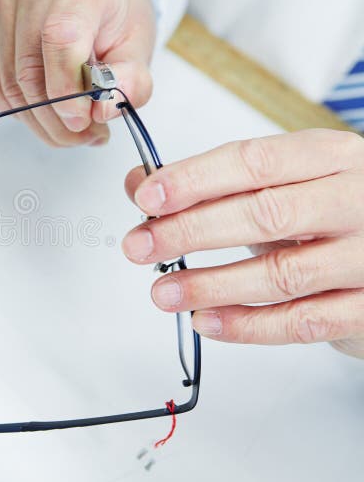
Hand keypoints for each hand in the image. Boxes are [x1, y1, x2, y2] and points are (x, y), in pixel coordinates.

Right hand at [0, 0, 155, 146]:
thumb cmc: (114, 16)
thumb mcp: (139, 46)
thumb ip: (131, 80)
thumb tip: (102, 110)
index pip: (61, 37)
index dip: (67, 89)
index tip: (83, 119)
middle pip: (30, 68)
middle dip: (56, 117)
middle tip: (84, 135)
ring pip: (10, 83)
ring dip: (39, 121)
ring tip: (70, 128)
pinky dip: (20, 110)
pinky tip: (46, 113)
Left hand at [122, 129, 363, 358]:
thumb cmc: (326, 215)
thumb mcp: (275, 186)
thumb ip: (209, 184)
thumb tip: (139, 183)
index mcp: (330, 156)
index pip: (255, 160)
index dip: (196, 179)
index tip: (147, 197)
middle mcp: (357, 200)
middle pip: (265, 213)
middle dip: (191, 231)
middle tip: (141, 246)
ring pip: (283, 273)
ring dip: (212, 285)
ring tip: (165, 293)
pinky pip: (303, 321)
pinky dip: (248, 324)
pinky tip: (207, 320)